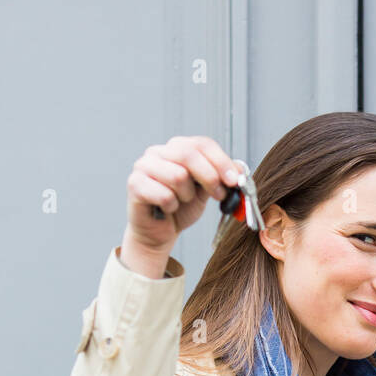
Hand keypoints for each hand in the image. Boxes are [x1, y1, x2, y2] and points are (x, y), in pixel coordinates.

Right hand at [125, 135, 243, 253]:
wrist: (160, 232)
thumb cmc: (182, 208)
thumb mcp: (207, 191)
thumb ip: (221, 178)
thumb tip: (240, 171)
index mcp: (177, 147)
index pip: (202, 143)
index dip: (221, 161)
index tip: (235, 180)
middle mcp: (158, 151)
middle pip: (189, 154)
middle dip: (210, 177)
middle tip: (219, 195)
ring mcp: (143, 166)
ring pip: (178, 176)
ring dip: (187, 196)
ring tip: (182, 202)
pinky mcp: (135, 185)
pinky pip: (164, 195)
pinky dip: (172, 207)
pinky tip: (167, 209)